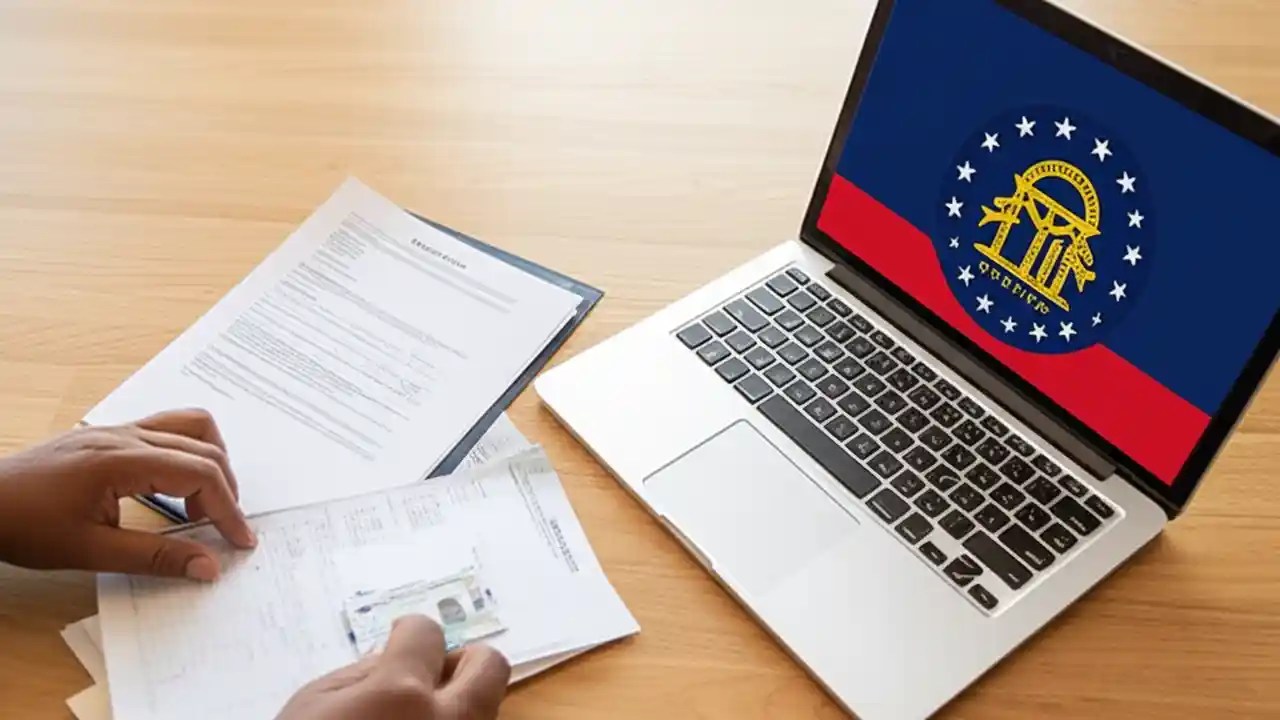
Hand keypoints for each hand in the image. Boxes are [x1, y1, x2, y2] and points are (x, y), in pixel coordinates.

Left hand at [0, 409, 255, 579]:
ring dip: (211, 460)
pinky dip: (187, 451)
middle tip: (223, 530)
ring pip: (190, 425)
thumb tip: (207, 567)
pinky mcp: (110, 433)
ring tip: (204, 502)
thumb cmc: (24, 525)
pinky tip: (174, 485)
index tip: (240, 540)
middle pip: (203, 448)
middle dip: (225, 489)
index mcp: (122, 459)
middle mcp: (125, 434)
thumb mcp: (90, 551)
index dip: (227, 508)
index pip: (199, 473)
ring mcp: (117, 429)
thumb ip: (155, 558)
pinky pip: (167, 427)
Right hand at [277, 615, 510, 719]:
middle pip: (490, 666)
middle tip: (429, 676)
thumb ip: (359, 674)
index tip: (398, 642)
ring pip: (484, 712)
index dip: (408, 635)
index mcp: (402, 694)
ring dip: (455, 708)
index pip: (428, 633)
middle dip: (462, 662)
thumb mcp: (311, 707)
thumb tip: (390, 656)